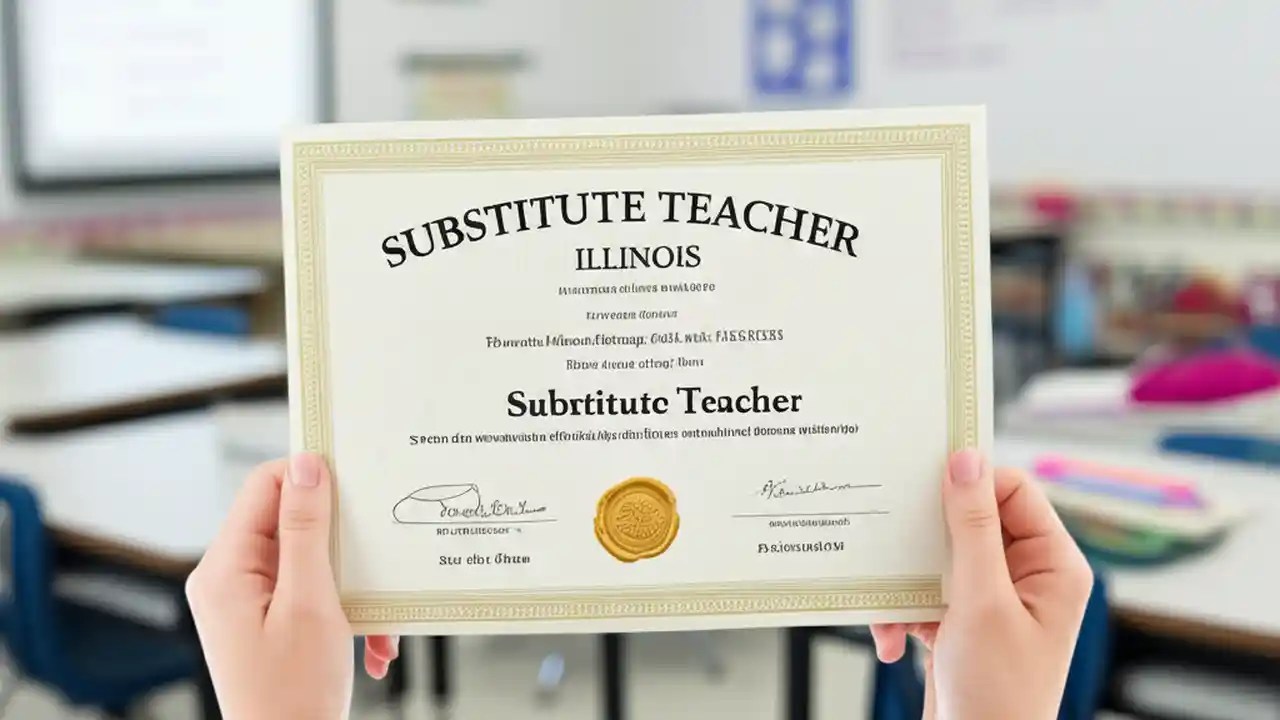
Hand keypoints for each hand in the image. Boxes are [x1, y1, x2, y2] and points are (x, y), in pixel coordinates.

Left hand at [186, 455, 400, 719]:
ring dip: (353, 588)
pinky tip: (371, 646)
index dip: (311, 475)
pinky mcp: (267, 623)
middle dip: (343, 546)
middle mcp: (228, 580)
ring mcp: (246, 603)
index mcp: (225, 568)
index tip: (358, 477)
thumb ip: (307, 530)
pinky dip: (346, 614)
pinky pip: (311, 595)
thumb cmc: (292, 697)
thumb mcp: (310, 603)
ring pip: (311, 562)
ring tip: (377, 623)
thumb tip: (307, 465)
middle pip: (292, 523)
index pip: (265, 486)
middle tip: (378, 558)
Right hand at [871, 449, 1093, 719]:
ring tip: (892, 611)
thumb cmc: (999, 695)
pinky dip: (902, 613)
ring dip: (907, 584)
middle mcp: (1027, 577)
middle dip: (925, 540)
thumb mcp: (982, 602)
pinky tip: (891, 639)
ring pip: (939, 558)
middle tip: (894, 538)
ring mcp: (993, 600)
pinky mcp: (963, 622)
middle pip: (969, 521)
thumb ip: (973, 528)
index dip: (971, 480)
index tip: (925, 475)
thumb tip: (966, 460)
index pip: (1014, 491)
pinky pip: (925, 593)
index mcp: (1054, 565)